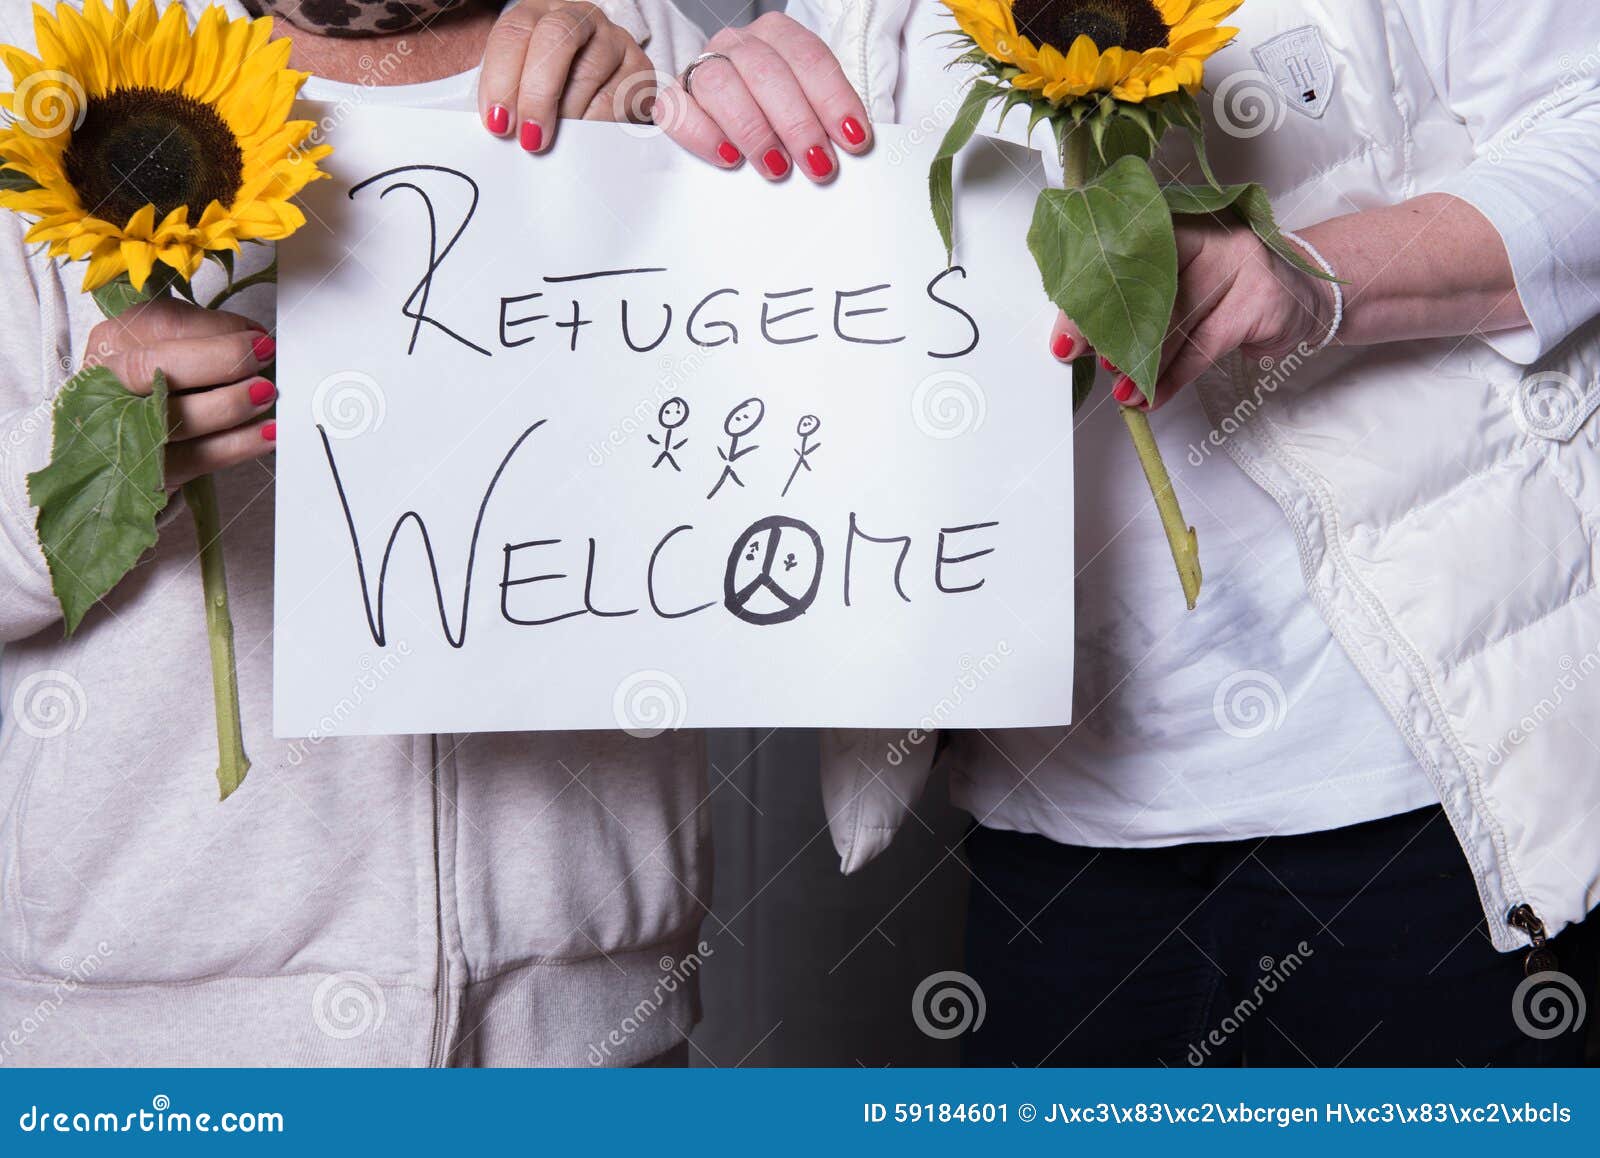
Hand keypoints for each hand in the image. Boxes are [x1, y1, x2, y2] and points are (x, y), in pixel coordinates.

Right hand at [84, 299, 276, 489]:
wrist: (124, 454)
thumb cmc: (154, 391)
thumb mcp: (166, 351)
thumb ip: (202, 339)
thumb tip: (254, 338)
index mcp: (111, 341)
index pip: (160, 324)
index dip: (215, 327)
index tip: (256, 334)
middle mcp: (105, 383)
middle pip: (155, 367)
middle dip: (220, 359)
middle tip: (263, 356)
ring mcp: (120, 431)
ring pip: (174, 416)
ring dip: (230, 404)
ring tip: (266, 394)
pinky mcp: (146, 472)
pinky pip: (196, 458)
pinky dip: (237, 445)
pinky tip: (267, 434)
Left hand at [478, 0, 656, 152]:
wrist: (605, 102)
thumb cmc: (553, 96)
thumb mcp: (520, 87)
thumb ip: (505, 97)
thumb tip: (496, 126)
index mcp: (537, 13)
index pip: (515, 31)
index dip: (502, 77)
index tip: (498, 122)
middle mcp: (578, 16)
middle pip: (556, 38)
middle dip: (537, 93)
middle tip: (529, 138)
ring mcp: (613, 38)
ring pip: (588, 71)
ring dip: (566, 116)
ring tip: (555, 143)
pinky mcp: (641, 68)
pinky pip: (616, 98)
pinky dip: (594, 125)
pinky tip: (583, 139)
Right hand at [653, 12, 871, 182]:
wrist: (730, 113)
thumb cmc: (778, 115)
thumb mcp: (809, 107)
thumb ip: (826, 119)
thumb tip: (851, 145)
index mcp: (778, 35)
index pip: (810, 59)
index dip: (834, 99)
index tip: (854, 138)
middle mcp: (738, 44)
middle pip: (767, 72)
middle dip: (797, 123)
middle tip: (818, 163)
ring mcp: (702, 67)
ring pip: (722, 85)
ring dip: (754, 130)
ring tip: (777, 167)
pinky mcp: (675, 99)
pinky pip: (679, 110)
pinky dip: (704, 135)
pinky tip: (729, 157)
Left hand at [1051, 219, 1332, 409]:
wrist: (1307, 295)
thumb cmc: (1232, 288)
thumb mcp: (1184, 281)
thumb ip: (1141, 299)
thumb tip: (1081, 338)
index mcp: (1181, 219)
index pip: (1125, 247)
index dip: (1091, 288)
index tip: (1065, 325)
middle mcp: (1210, 232)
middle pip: (1146, 282)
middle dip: (1108, 327)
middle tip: (1079, 354)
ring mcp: (1239, 262)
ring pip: (1173, 319)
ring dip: (1140, 362)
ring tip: (1118, 388)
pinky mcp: (1260, 299)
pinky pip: (1203, 347)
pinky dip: (1172, 378)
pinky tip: (1151, 396)